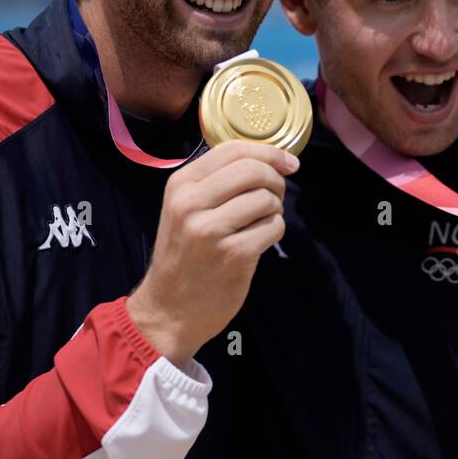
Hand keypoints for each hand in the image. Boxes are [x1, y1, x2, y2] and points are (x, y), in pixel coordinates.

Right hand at [126, 140, 298, 366]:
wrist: (169, 309)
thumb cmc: (184, 255)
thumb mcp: (185, 209)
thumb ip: (217, 181)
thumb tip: (271, 158)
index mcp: (181, 184)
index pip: (233, 150)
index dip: (269, 152)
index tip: (289, 163)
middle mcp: (191, 203)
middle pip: (255, 170)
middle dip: (276, 180)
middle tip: (275, 196)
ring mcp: (211, 229)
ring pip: (267, 199)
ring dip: (275, 210)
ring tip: (260, 223)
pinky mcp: (234, 254)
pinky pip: (273, 227)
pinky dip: (273, 232)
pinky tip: (257, 242)